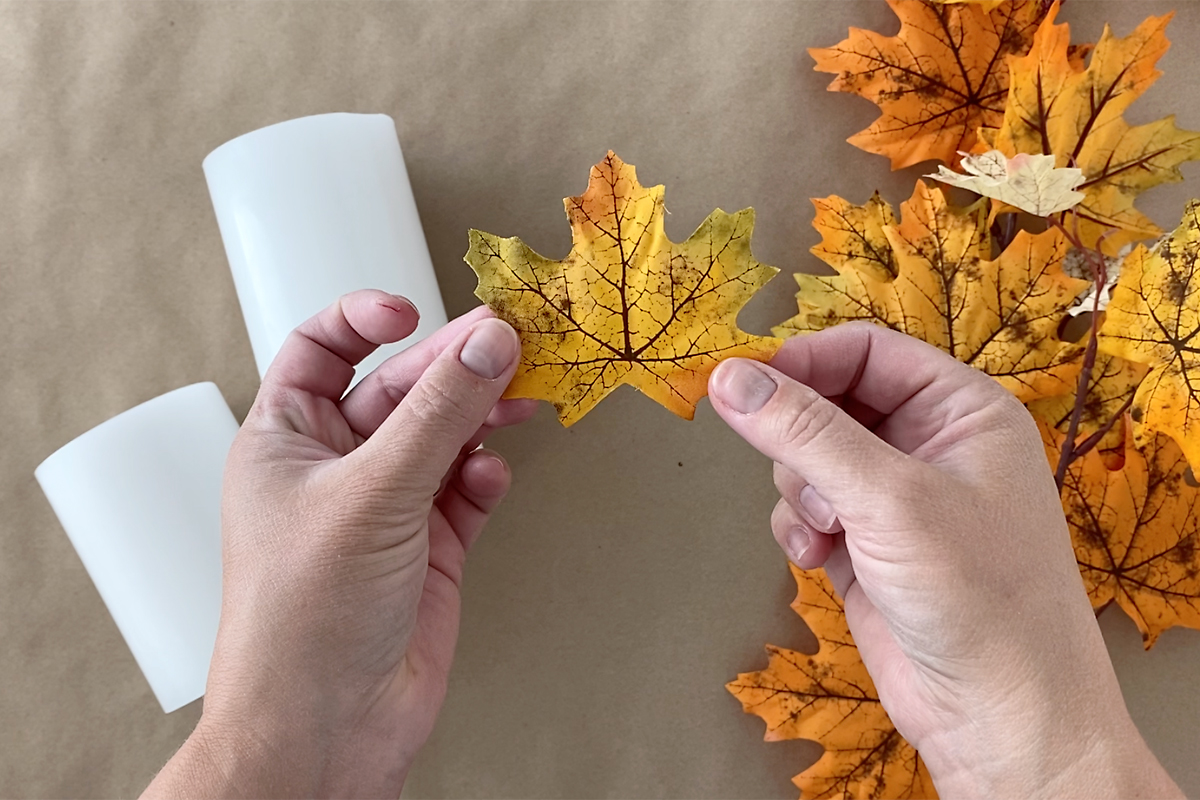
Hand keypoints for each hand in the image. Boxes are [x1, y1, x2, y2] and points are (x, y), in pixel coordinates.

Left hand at [144, 291, 534, 797]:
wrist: (329, 726)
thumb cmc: (304, 617)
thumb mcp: (371, 494)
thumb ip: (438, 413)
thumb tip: (488, 343)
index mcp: (288, 440)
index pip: (319, 351)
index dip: (361, 320)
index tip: (412, 310)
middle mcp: (337, 467)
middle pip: (402, 389)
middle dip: (452, 366)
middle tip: (508, 344)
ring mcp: (388, 507)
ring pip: (444, 435)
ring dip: (481, 415)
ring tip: (520, 398)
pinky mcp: (432, 546)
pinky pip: (468, 489)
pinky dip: (486, 476)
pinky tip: (491, 476)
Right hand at [708, 323, 1180, 798]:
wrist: (1001, 715)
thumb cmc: (981, 597)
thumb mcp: (889, 498)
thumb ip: (804, 431)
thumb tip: (731, 377)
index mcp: (961, 410)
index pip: (865, 352)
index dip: (803, 362)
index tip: (745, 383)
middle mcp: (930, 446)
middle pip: (828, 403)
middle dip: (801, 440)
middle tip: (804, 476)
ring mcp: (896, 499)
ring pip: (809, 459)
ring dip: (799, 491)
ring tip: (827, 530)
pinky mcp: (866, 546)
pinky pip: (806, 510)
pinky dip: (799, 530)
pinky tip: (816, 559)